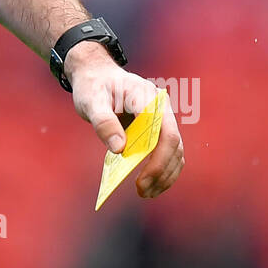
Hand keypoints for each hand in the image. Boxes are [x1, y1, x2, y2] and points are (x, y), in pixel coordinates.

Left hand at [64, 45, 184, 198]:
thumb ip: (103, 122)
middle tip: (142, 192)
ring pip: (176, 151)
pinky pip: (168, 152)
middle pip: (174, 144)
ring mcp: (162, 117)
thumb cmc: (93, 86)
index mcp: (147, 97)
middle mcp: (161, 107)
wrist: (96, 74)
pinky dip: (162, 169)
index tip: (141, 179)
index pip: (164, 132)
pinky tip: (147, 184)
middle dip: (161, 172)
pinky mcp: (158, 128)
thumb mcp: (90, 101)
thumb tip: (120, 149)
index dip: (158, 160)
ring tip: (145, 193)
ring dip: (165, 175)